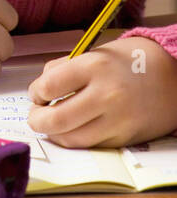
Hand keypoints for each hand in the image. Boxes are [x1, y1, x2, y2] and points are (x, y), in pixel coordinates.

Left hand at [26, 38, 176, 148]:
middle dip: (37, 119)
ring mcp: (117, 121)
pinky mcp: (126, 138)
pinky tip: (73, 130)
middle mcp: (106, 96)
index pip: (49, 86)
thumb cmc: (130, 60)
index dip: (35, 92)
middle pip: (56, 119)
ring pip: (72, 139)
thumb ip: (65, 68)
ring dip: (54, 134)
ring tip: (51, 124)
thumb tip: (41, 88)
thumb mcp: (95, 52)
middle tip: (35, 115)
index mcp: (95, 67)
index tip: (37, 93)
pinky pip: (91, 145)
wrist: (173, 76)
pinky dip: (76, 139)